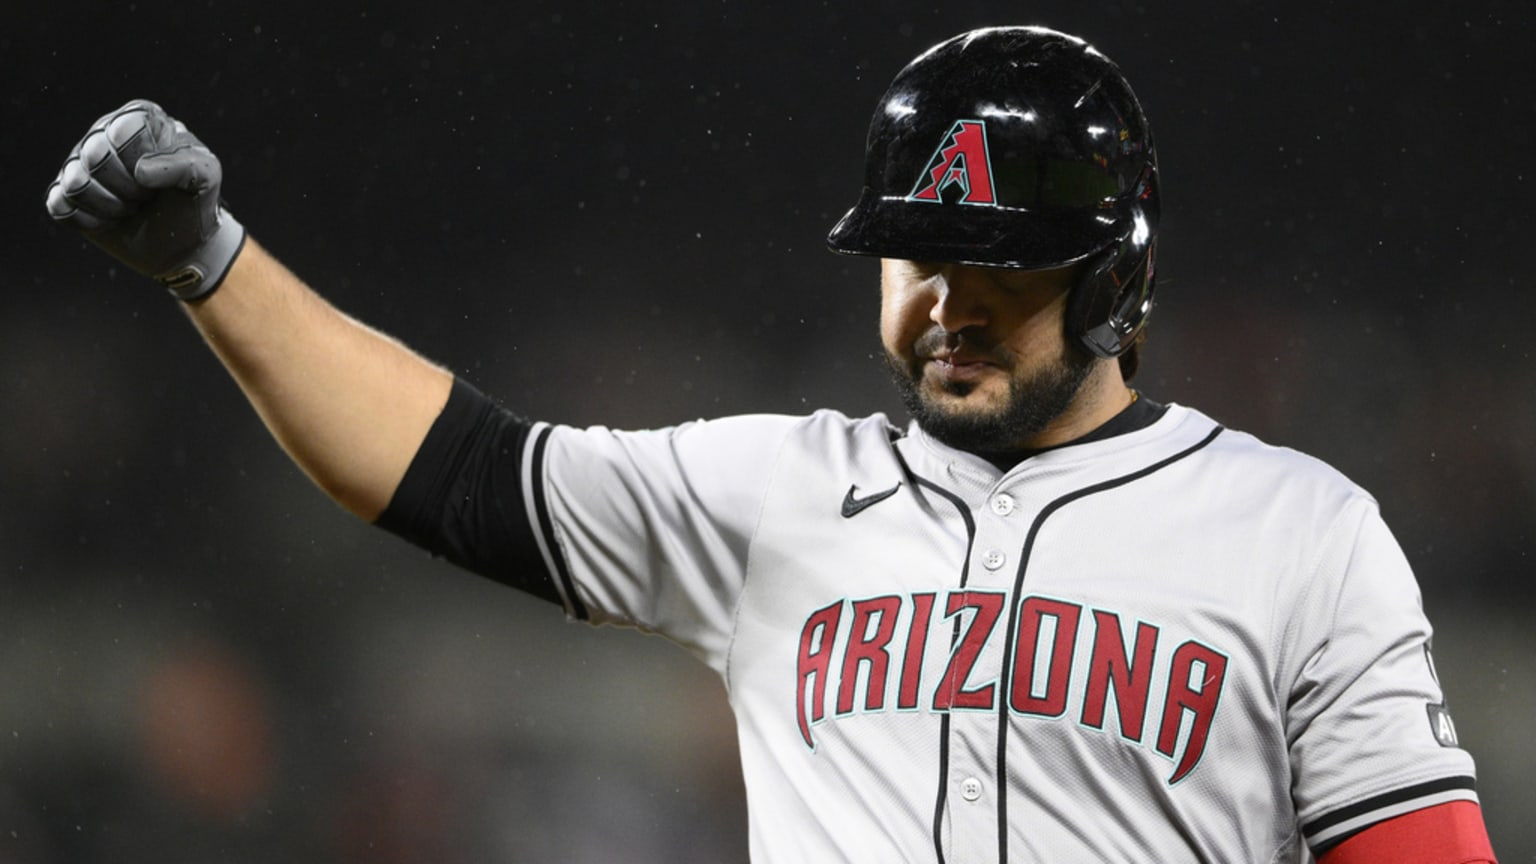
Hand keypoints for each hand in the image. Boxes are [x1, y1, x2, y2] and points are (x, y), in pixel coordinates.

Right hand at [45, 100, 245, 300]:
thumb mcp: (206, 177)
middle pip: (96, 157)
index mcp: (137, 117)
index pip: (123, 131)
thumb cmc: (192, 201)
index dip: (142, 162)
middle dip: (129, 188)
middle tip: (147, 196)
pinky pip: (60, 206)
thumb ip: (187, 165)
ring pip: (76, 183)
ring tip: (130, 206)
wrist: (181, 243)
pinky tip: (110, 219)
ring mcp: (79, 163)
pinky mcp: (64, 194)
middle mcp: (102, 133)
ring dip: (111, 206)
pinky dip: (91, 221)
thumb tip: (141, 171)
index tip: (162, 177)